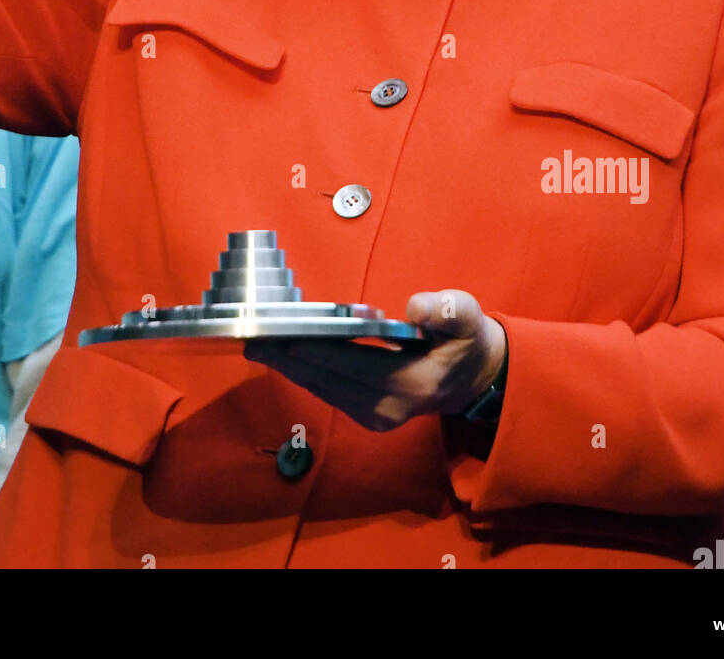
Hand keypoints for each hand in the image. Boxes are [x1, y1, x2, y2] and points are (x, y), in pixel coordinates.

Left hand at [243, 289, 507, 432]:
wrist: (472, 378)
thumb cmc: (464, 339)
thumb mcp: (466, 316)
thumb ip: (447, 310)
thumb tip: (417, 308)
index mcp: (410, 383)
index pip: (352, 363)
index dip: (316, 350)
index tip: (282, 337)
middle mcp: (386, 408)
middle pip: (328, 380)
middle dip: (288, 360)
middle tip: (251, 339)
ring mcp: (375, 417)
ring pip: (323, 389)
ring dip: (290, 368)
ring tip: (257, 346)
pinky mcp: (367, 416)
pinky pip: (328, 392)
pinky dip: (304, 374)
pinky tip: (283, 357)